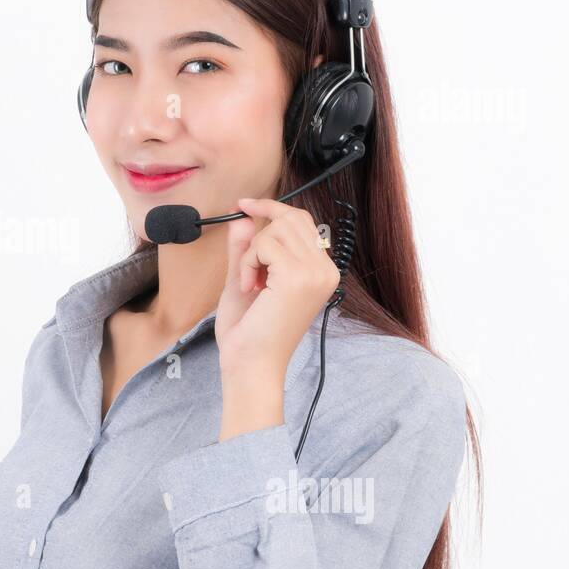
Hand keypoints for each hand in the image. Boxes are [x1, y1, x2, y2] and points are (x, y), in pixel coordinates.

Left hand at [215, 196, 342, 382]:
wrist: (250, 364)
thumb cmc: (248, 332)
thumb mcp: (244, 280)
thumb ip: (245, 249)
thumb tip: (242, 217)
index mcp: (320, 272)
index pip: (301, 222)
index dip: (271, 209)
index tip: (243, 205)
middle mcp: (325, 270)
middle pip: (290, 219)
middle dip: (258, 236)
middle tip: (245, 265)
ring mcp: (315, 272)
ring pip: (276, 229)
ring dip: (252, 253)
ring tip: (251, 283)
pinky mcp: (299, 275)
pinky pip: (264, 243)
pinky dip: (248, 262)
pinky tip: (250, 287)